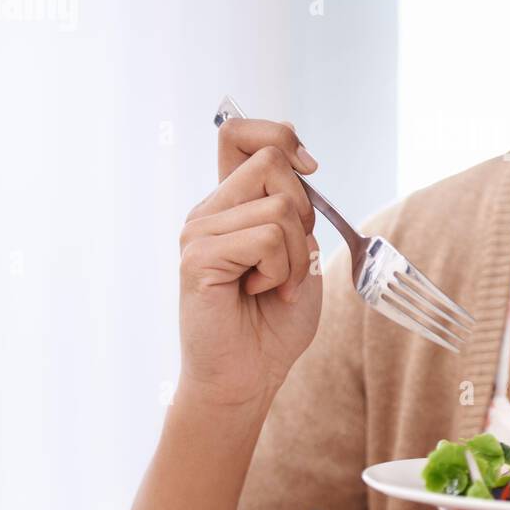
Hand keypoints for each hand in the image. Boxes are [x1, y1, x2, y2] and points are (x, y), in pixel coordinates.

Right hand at [178, 117, 321, 406]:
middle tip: (291, 258)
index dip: (281, 136)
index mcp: (230, 203)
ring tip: (274, 284)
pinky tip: (259, 292)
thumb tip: (301, 168)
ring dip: (297, 254)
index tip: (311, 169)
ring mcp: (199, 232)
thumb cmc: (274, 321)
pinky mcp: (198, 258)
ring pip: (279, 207)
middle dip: (305, 211)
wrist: (248, 376)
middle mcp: (209, 210)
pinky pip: (267, 238)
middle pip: (272, 161)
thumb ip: (295, 210)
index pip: (239, 132)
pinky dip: (282, 271)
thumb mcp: (300, 253)